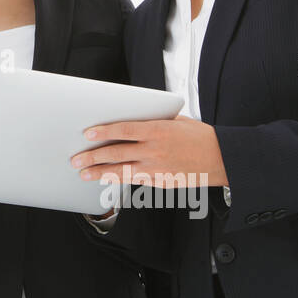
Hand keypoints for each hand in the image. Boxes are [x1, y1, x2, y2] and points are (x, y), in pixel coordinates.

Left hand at [69, 114, 228, 187]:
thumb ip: (152, 119)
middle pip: (117, 153)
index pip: (124, 130)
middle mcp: (154, 150)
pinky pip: (134, 180)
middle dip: (93, 157)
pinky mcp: (160, 181)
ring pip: (121, 171)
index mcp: (157, 130)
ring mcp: (156, 168)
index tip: (87, 133)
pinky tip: (105, 179)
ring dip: (99, 172)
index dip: (103, 132)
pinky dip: (117, 180)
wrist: (221, 158)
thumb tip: (129, 116)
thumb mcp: (175, 119)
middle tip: (76, 159)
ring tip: (83, 173)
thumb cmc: (199, 136)